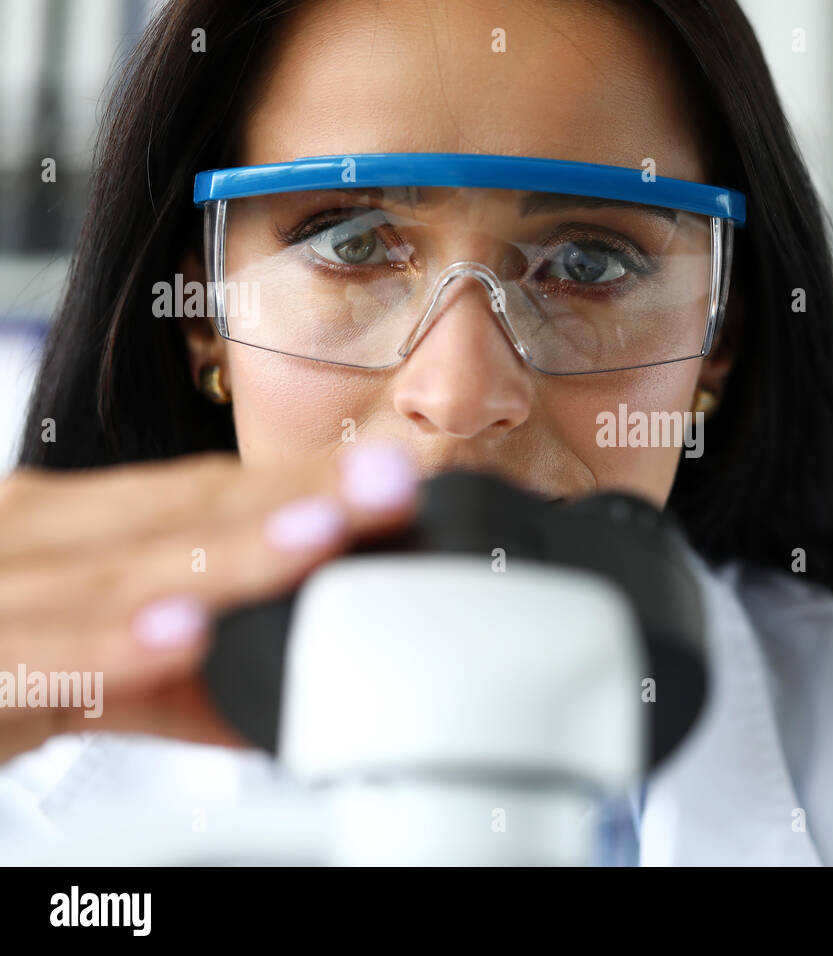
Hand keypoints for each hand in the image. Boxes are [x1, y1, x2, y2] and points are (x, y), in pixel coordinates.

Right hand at [0, 444, 417, 762]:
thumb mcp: (76, 662)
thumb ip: (171, 680)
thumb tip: (276, 699)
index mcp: (70, 528)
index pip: (204, 492)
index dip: (301, 482)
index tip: (395, 477)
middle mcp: (33, 541)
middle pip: (179, 515)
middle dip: (290, 498)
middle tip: (384, 485)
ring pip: (118, 572)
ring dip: (224, 554)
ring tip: (315, 536)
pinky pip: (38, 662)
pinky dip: (106, 650)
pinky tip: (177, 638)